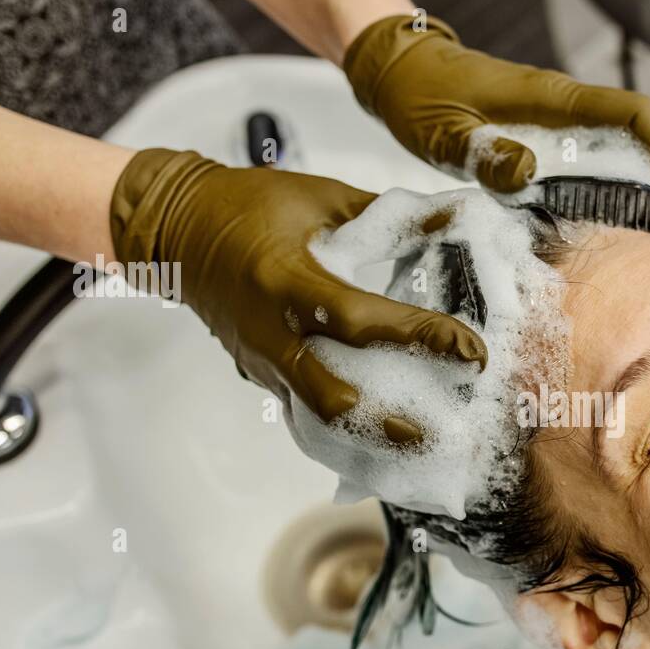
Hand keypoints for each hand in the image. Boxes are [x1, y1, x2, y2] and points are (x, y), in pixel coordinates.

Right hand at [109, 149, 485, 442]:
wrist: (178, 229)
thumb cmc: (253, 205)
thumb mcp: (321, 197)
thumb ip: (388, 215)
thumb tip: (454, 214)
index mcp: (287, 281)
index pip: (360, 320)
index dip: (419, 336)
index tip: (470, 350)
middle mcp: (273, 333)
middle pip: (334, 396)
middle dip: (395, 419)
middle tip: (451, 425)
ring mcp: (264, 364)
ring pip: (319, 421)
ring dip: (372, 439)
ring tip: (426, 450)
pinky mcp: (262, 378)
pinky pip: (305, 418)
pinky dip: (346, 436)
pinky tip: (386, 451)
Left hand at [343, 14, 649, 210]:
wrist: (403, 77)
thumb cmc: (422, 97)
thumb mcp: (444, 131)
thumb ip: (483, 152)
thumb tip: (529, 171)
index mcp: (553, 100)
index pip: (634, 115)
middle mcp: (568, 110)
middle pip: (646, 138)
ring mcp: (561, 125)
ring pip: (627, 152)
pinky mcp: (549, 142)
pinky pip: (599, 164)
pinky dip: (623, 193)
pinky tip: (628, 229)